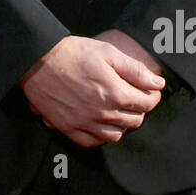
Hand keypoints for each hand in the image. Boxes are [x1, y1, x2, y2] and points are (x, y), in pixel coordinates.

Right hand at [21, 32, 164, 146]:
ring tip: (118, 110)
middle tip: (135, 97)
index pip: (147, 104)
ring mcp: (85, 123)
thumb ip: (135, 70)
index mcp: (115, 93)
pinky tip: (101, 123)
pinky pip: (92, 142)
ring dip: (122, 124)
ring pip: (116, 135)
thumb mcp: (107, 52)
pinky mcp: (69, 128)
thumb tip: (158, 83)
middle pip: (134, 121)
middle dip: (140, 109)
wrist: (37, 60)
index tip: (151, 90)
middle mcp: (102, 113)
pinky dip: (101, 136)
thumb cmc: (72, 53)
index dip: (153, 96)